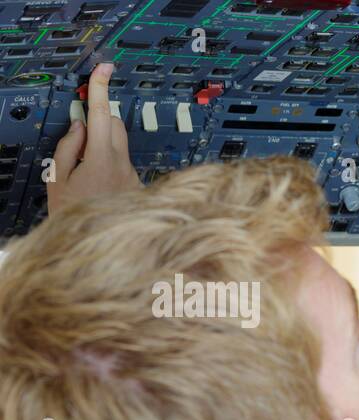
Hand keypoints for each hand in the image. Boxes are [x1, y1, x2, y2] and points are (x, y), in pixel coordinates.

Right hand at [47, 62, 142, 214]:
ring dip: (103, 148)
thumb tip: (80, 125)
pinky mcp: (140, 189)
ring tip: (86, 173)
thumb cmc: (74, 216)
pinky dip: (110, 168)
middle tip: (81, 128)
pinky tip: (99, 187)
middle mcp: (124, 166)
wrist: (99, 250)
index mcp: (102, 159)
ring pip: (121, 148)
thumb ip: (68, 146)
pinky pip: (124, 167)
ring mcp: (134, 178)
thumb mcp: (58, 179)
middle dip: (101, 119)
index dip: (101, 88)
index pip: (103, 115)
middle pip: (117, 126)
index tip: (104, 69)